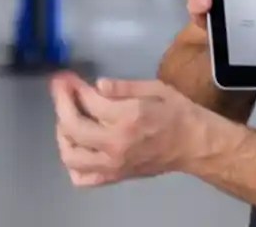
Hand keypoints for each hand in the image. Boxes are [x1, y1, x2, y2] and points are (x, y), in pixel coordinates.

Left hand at [51, 71, 216, 186]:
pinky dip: (73, 163)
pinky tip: (78, 146)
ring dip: (62, 133)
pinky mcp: (114, 177)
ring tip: (67, 117)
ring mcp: (113, 164)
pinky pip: (82, 178)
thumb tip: (98, 85)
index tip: (68, 77)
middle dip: (61, 102)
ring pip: (71, 155)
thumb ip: (125, 86)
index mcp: (128, 117)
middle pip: (73, 126)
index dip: (74, 87)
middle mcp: (116, 143)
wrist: (195, 145)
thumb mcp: (157, 89)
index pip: (89, 101)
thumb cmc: (178, 113)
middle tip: (60, 89)